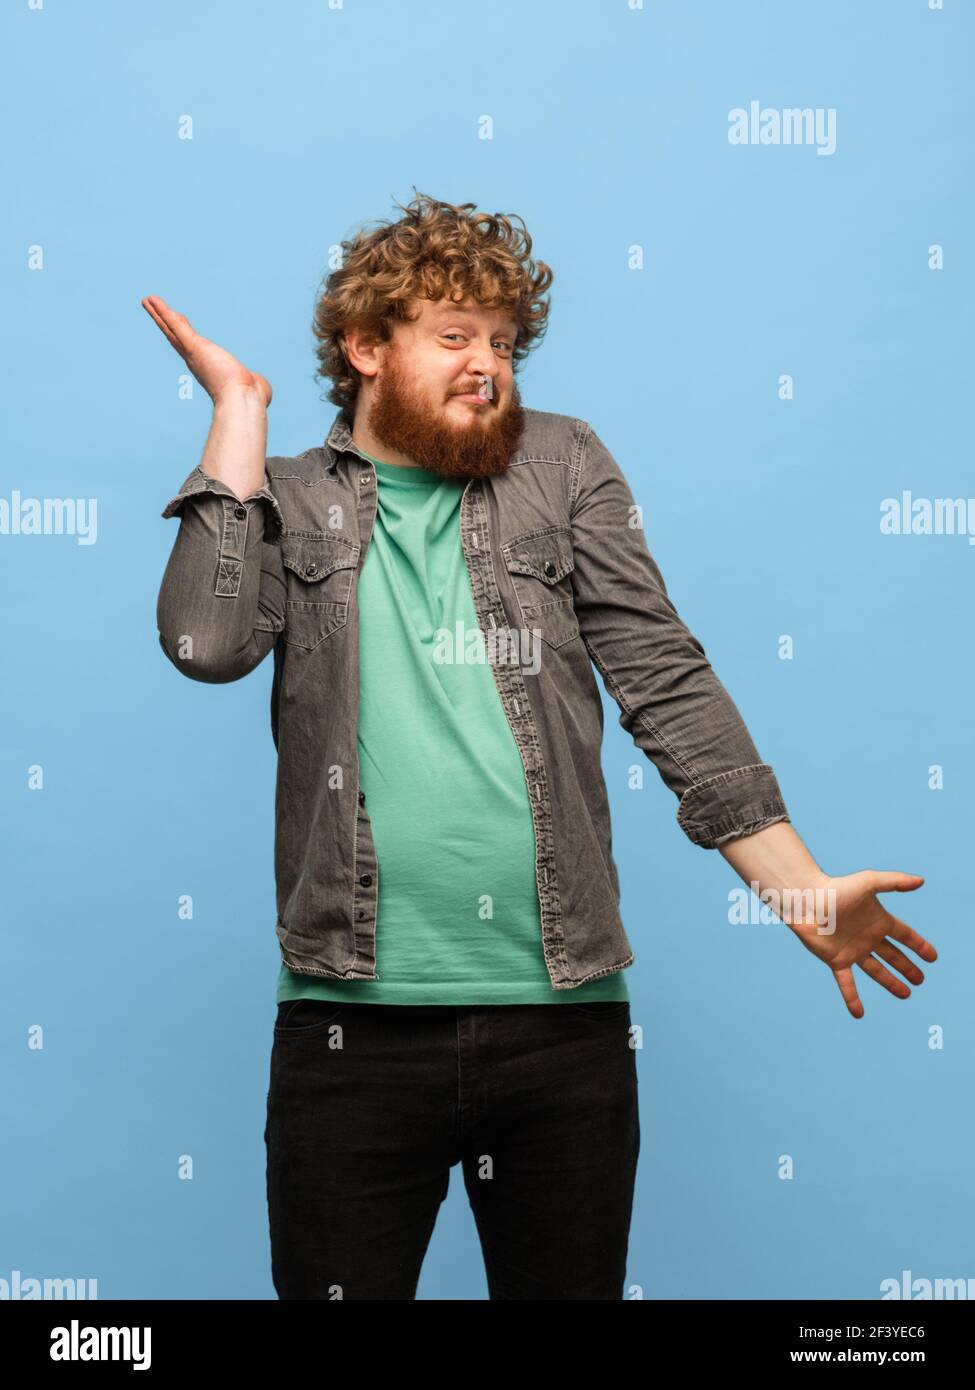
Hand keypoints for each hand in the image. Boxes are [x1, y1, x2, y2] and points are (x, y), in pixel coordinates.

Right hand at [141, 295, 271, 408]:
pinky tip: (152, 300)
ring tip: (148, 300)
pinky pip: (176, 325)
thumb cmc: (250, 398)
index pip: (191, 348)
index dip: (181, 337)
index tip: (176, 327)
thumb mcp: (253, 386)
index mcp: (208, 368)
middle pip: (175, 337)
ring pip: (171, 329)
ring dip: (158, 313)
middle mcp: (196, 361)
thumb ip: (255, 383)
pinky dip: (163, 311)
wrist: (243, 400)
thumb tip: (263, 388)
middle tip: (152, 310)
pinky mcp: (194, 346)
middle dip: (163, 323)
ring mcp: (193, 353)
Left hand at [789, 871, 934, 1018]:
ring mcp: (853, 950)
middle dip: (907, 967)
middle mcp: (867, 937)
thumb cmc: (836, 888)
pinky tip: (859, 1014)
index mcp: (878, 920)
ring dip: (891, 983)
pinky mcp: (836, 960)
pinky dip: (852, 998)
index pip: (905, 936)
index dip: (919, 946)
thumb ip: (895, 881)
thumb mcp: (869, 882)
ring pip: (876, 971)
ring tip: (906, 994)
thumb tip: (921, 881)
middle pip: (893, 955)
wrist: (806, 900)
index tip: (933, 957)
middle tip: (920, 980)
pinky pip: (847, 983)